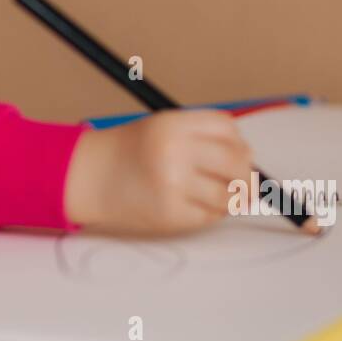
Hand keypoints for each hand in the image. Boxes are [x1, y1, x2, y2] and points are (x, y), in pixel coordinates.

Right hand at [63, 109, 253, 234]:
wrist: (91, 177)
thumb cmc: (132, 152)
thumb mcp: (164, 127)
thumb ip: (203, 136)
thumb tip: (250, 160)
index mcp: (174, 124)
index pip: (229, 131)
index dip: (240, 144)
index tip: (239, 154)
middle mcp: (175, 151)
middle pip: (236, 163)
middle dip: (246, 176)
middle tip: (245, 183)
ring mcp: (173, 185)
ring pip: (229, 195)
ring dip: (231, 198)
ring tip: (214, 195)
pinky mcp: (171, 214)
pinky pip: (210, 216)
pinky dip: (211, 213)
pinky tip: (195, 205)